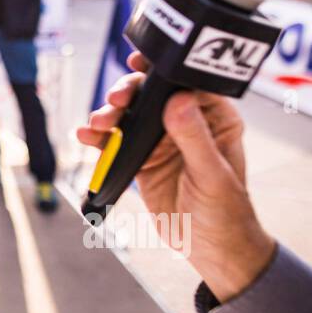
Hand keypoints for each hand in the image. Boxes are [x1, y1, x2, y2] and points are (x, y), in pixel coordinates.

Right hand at [76, 52, 275, 301]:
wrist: (210, 251)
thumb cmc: (226, 213)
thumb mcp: (212, 176)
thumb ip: (194, 137)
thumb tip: (177, 100)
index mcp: (215, 119)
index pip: (187, 82)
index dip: (162, 68)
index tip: (139, 62)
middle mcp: (186, 123)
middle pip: (151, 94)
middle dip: (128, 92)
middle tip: (114, 101)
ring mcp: (162, 139)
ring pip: (130, 114)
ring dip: (110, 115)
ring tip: (96, 124)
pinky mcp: (142, 158)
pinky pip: (116, 141)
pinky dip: (99, 138)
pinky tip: (86, 136)